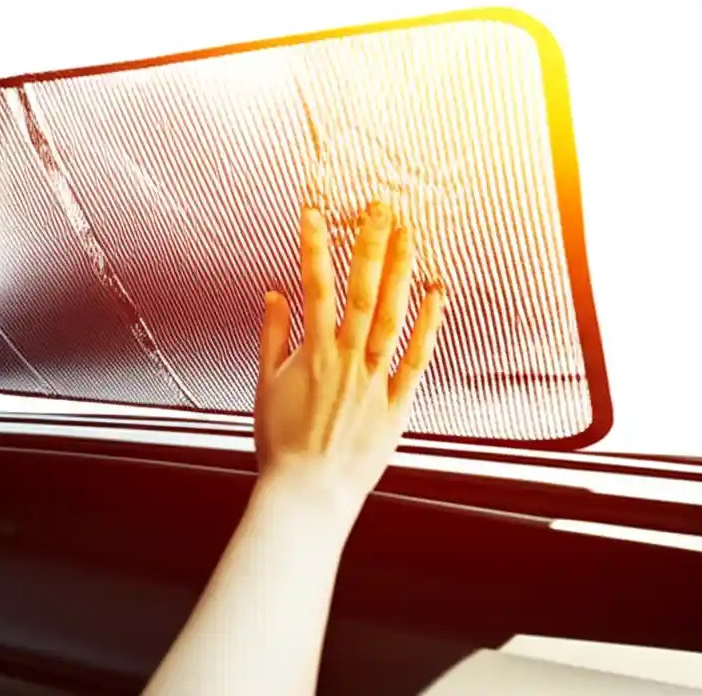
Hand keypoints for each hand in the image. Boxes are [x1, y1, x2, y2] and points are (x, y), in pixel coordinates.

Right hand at [254, 200, 444, 519]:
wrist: (306, 494)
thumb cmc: (282, 444)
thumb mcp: (265, 386)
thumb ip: (272, 336)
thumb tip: (274, 294)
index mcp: (312, 353)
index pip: (314, 285)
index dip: (314, 245)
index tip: (316, 211)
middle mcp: (346, 359)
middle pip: (362, 291)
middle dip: (369, 245)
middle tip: (379, 207)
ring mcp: (374, 380)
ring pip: (392, 317)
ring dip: (401, 273)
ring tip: (409, 235)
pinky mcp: (395, 405)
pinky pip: (416, 359)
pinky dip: (428, 325)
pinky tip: (436, 294)